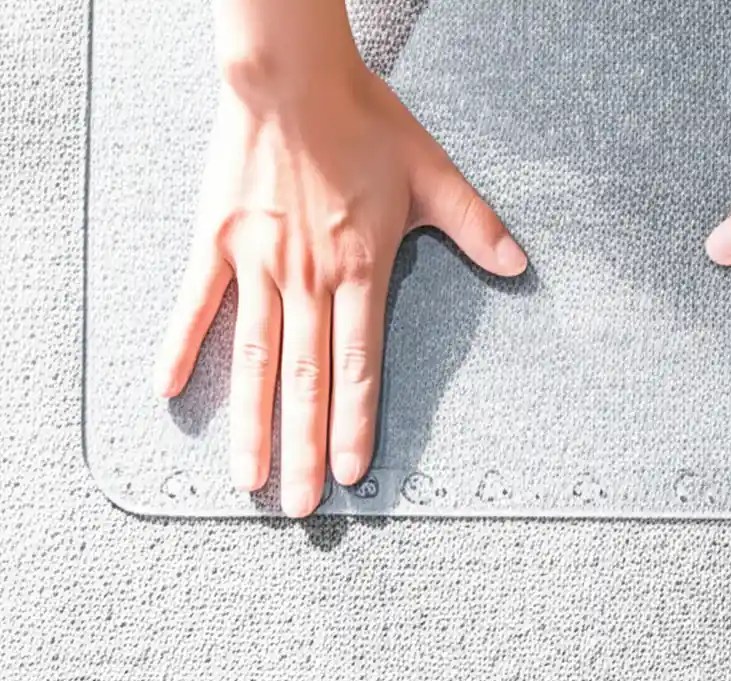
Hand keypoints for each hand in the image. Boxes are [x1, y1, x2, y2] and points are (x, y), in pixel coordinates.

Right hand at [152, 3, 526, 516]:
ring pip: (252, 360)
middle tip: (298, 507)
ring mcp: (257, 263)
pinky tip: (167, 393)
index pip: (360, 367)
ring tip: (246, 478)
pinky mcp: (216, 240)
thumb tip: (519, 263)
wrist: (293, 78)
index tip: (353, 475)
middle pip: (305, 381)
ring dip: (250, 423)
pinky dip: (179, 347)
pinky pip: (194, 304)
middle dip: (304, 449)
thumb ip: (475, 226)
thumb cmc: (365, 123)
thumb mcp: (434, 174)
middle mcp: (308, 281)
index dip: (357, 424)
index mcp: (361, 272)